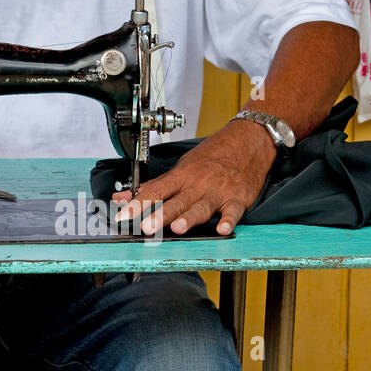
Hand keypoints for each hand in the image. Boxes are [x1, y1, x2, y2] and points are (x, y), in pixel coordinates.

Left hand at [113, 120, 276, 235]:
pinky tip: (223, 229)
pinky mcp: (237, 198)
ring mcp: (217, 192)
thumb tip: (124, 197)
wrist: (247, 141)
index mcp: (181, 176)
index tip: (123, 215)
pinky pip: (233, 211)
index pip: (154, 191)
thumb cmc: (212, 156)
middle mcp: (197, 184)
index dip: (137, 204)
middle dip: (160, 214)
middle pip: (176, 202)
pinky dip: (228, 220)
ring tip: (178, 228)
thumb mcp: (182, 167)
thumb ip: (155, 187)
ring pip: (201, 207)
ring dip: (189, 218)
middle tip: (146, 227)